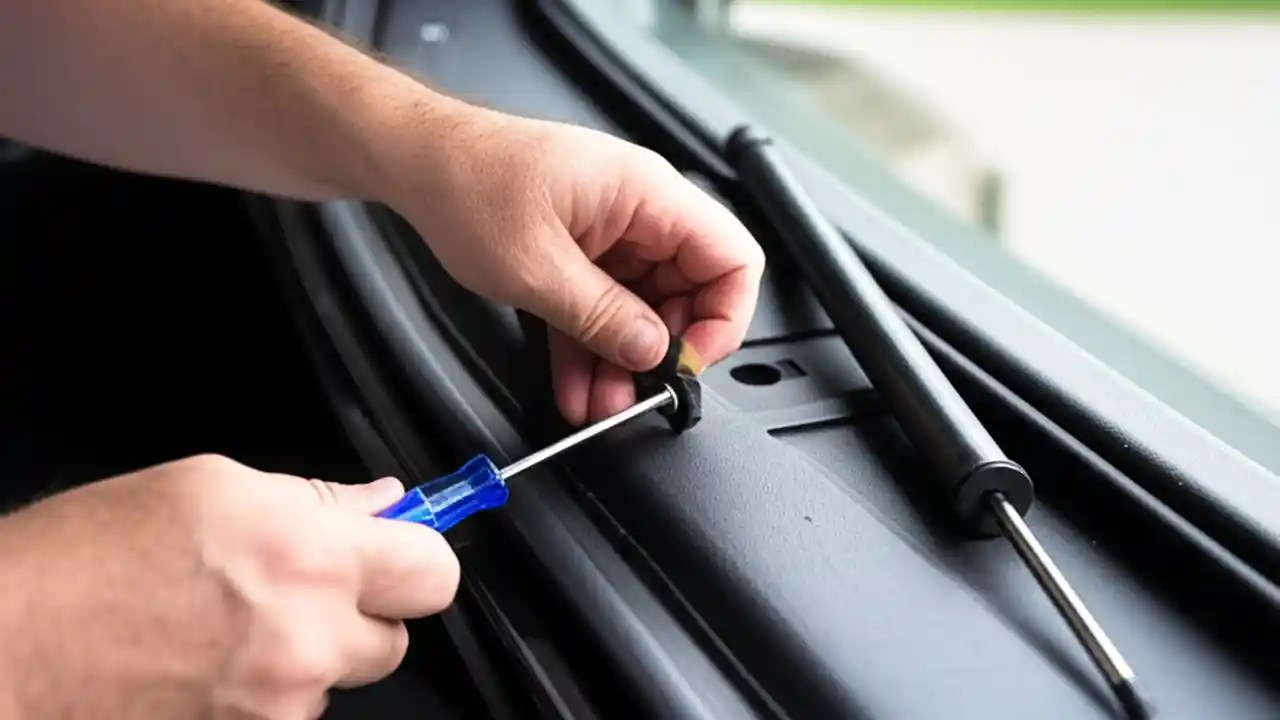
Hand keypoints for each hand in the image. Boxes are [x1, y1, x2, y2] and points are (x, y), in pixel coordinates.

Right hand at [0, 454, 458, 719]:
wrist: (0, 650)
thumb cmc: (84, 559)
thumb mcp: (208, 488)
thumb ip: (316, 499)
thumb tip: (384, 503)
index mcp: (308, 559)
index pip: (435, 571)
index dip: (418, 558)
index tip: (397, 552)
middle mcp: (306, 642)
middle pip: (395, 640)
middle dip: (359, 615)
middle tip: (298, 591)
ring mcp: (279, 708)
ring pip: (334, 684)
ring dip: (304, 660)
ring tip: (224, 630)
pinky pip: (289, 717)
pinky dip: (263, 697)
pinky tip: (206, 668)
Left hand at [381, 103, 764, 424]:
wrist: (416, 160)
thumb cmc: (468, 182)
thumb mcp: (536, 268)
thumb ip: (602, 316)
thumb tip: (653, 351)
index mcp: (648, 194)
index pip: (732, 258)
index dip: (722, 319)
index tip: (686, 362)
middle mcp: (640, 209)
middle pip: (690, 292)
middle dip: (662, 352)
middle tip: (637, 393)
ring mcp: (613, 231)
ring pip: (642, 309)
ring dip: (622, 362)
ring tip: (599, 406)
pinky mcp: (583, 252)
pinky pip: (603, 308)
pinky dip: (592, 348)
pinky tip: (576, 385)